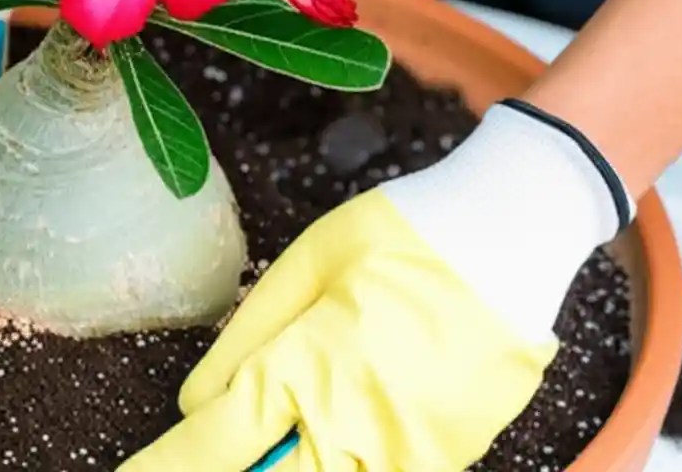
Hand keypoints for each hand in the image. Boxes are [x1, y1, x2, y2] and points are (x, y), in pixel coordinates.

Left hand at [122, 102, 629, 471]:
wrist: (518, 233)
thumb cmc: (404, 234)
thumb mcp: (309, 265)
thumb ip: (245, 340)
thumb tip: (196, 403)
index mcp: (310, 368)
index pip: (215, 445)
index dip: (163, 468)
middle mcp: (356, 426)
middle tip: (197, 461)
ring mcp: (408, 453)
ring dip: (283, 469)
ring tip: (260, 446)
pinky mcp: (447, 459)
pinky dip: (335, 465)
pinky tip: (317, 443)